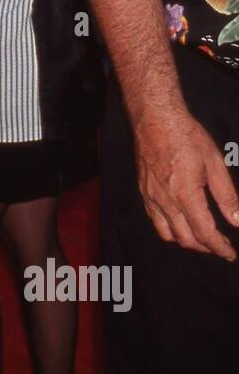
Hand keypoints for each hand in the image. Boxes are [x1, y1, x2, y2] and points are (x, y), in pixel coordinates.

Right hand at [132, 108, 238, 259]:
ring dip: (188, 242)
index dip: (220, 247)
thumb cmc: (187, 137)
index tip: (231, 254)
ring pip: (168, 234)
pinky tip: (181, 224)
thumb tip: (238, 221)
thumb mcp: (215, 164)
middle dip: (207, 248)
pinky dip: (170, 230)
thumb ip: (227, 196)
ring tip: (203, 240)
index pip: (205, 233)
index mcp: (186, 195)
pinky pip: (156, 221)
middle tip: (222, 247)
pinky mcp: (143, 193)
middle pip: (186, 238)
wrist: (155, 119)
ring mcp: (151, 198)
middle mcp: (166, 201)